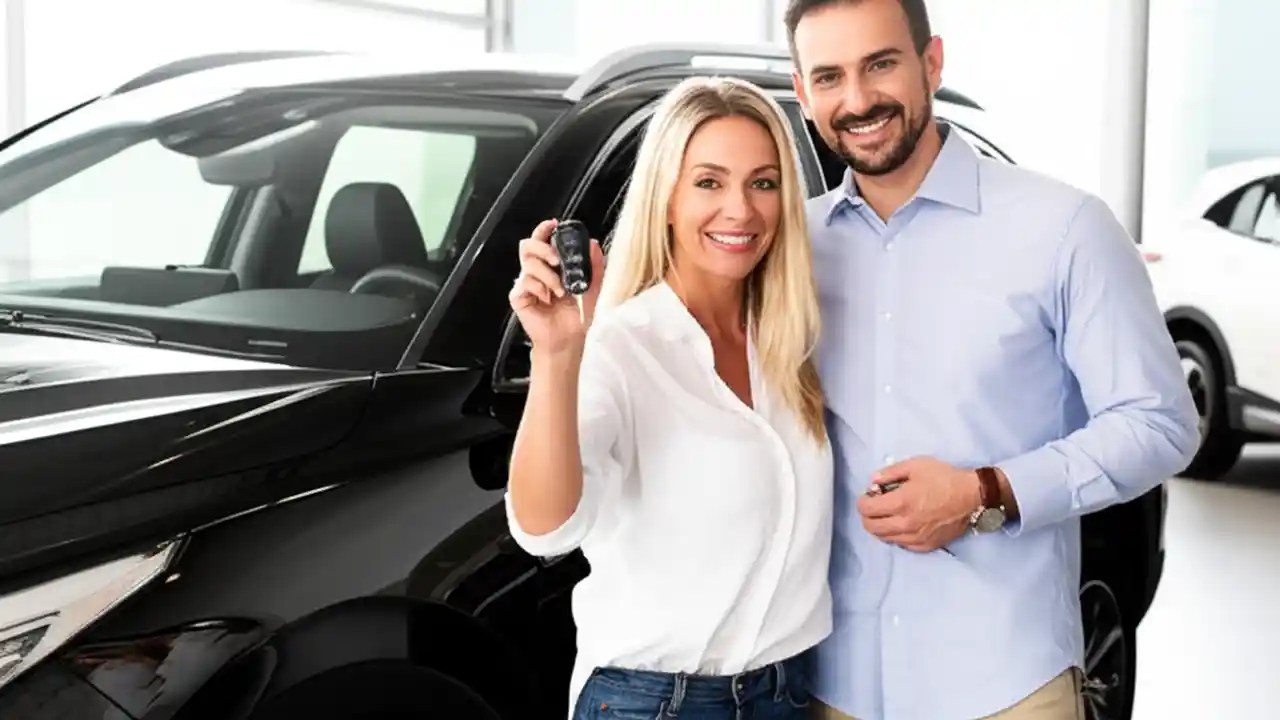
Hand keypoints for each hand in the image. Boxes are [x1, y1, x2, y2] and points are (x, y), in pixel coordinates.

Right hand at [508, 218, 605, 354]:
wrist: (568, 341)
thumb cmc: (578, 317)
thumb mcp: (593, 288)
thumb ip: (594, 266)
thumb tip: (594, 244)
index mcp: (551, 266)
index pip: (543, 240)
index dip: (545, 229)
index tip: (554, 225)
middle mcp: (536, 272)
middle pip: (528, 245)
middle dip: (543, 248)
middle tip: (557, 260)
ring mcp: (526, 284)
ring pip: (528, 264)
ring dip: (548, 275)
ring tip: (560, 290)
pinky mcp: (519, 297)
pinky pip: (524, 283)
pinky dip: (539, 288)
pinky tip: (548, 299)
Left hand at [855, 457, 982, 551]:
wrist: (972, 497)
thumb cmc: (944, 478)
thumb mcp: (916, 466)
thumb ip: (890, 473)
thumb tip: (873, 481)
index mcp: (901, 503)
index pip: (867, 510)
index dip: (862, 501)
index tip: (868, 496)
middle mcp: (905, 524)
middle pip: (871, 527)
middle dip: (866, 516)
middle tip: (874, 506)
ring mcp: (915, 537)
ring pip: (884, 538)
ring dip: (880, 526)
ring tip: (887, 514)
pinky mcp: (925, 545)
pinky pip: (901, 545)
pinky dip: (895, 535)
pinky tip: (901, 524)